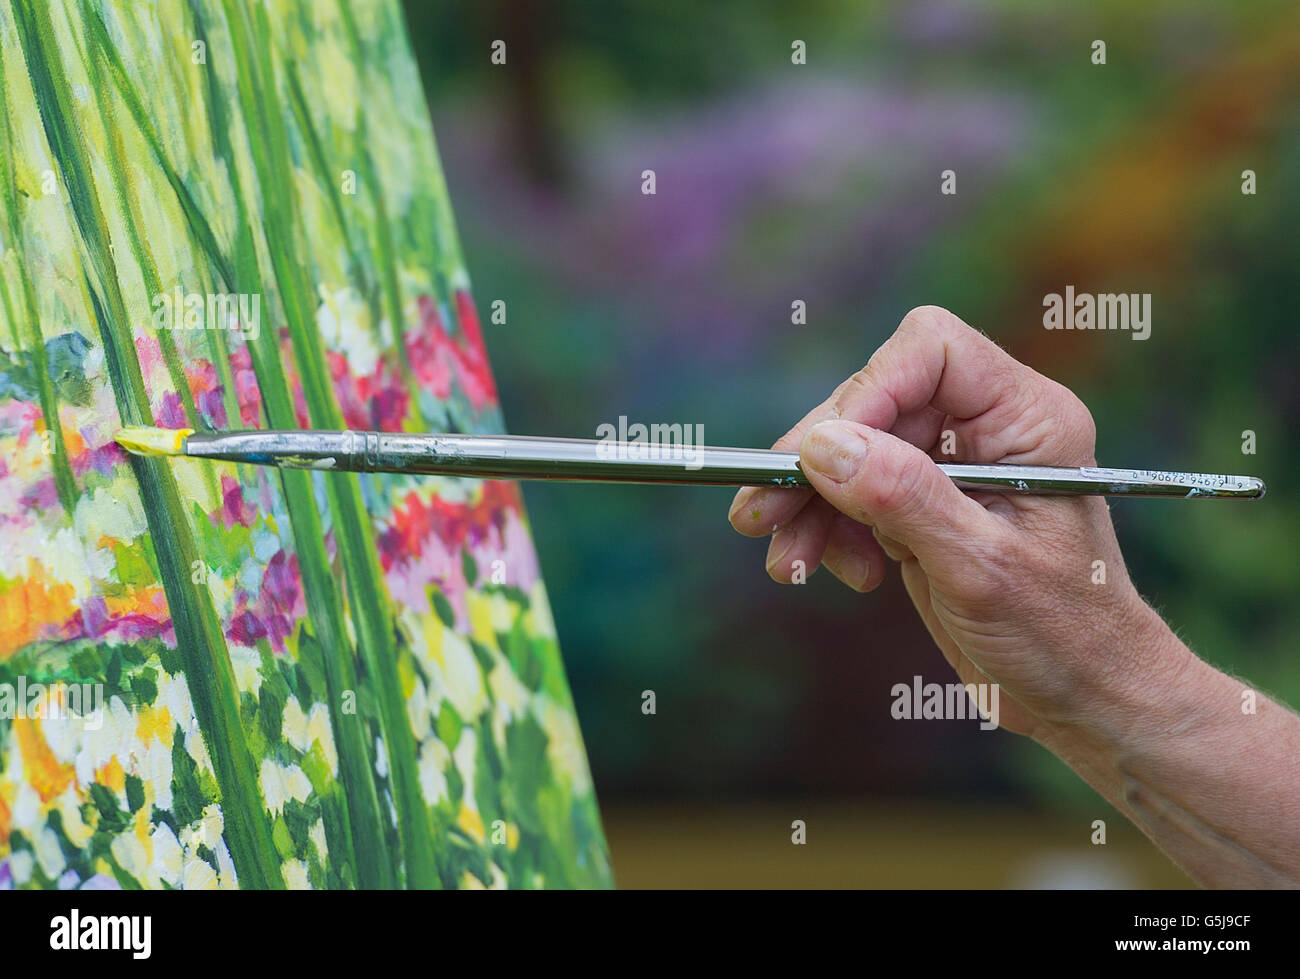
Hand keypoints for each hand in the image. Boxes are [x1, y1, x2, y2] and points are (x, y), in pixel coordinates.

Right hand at [728, 306, 1186, 738]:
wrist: (1084, 701)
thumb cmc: (1064, 636)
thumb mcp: (979, 569)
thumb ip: (904, 498)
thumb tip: (823, 445)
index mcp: (1028, 420)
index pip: (931, 349)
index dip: (867, 391)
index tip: (820, 456)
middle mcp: (989, 429)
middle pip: (875, 399)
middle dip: (815, 459)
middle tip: (761, 515)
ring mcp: (954, 467)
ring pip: (852, 447)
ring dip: (809, 503)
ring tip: (787, 562)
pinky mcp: (925, 507)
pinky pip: (855, 493)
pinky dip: (829, 529)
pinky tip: (840, 573)